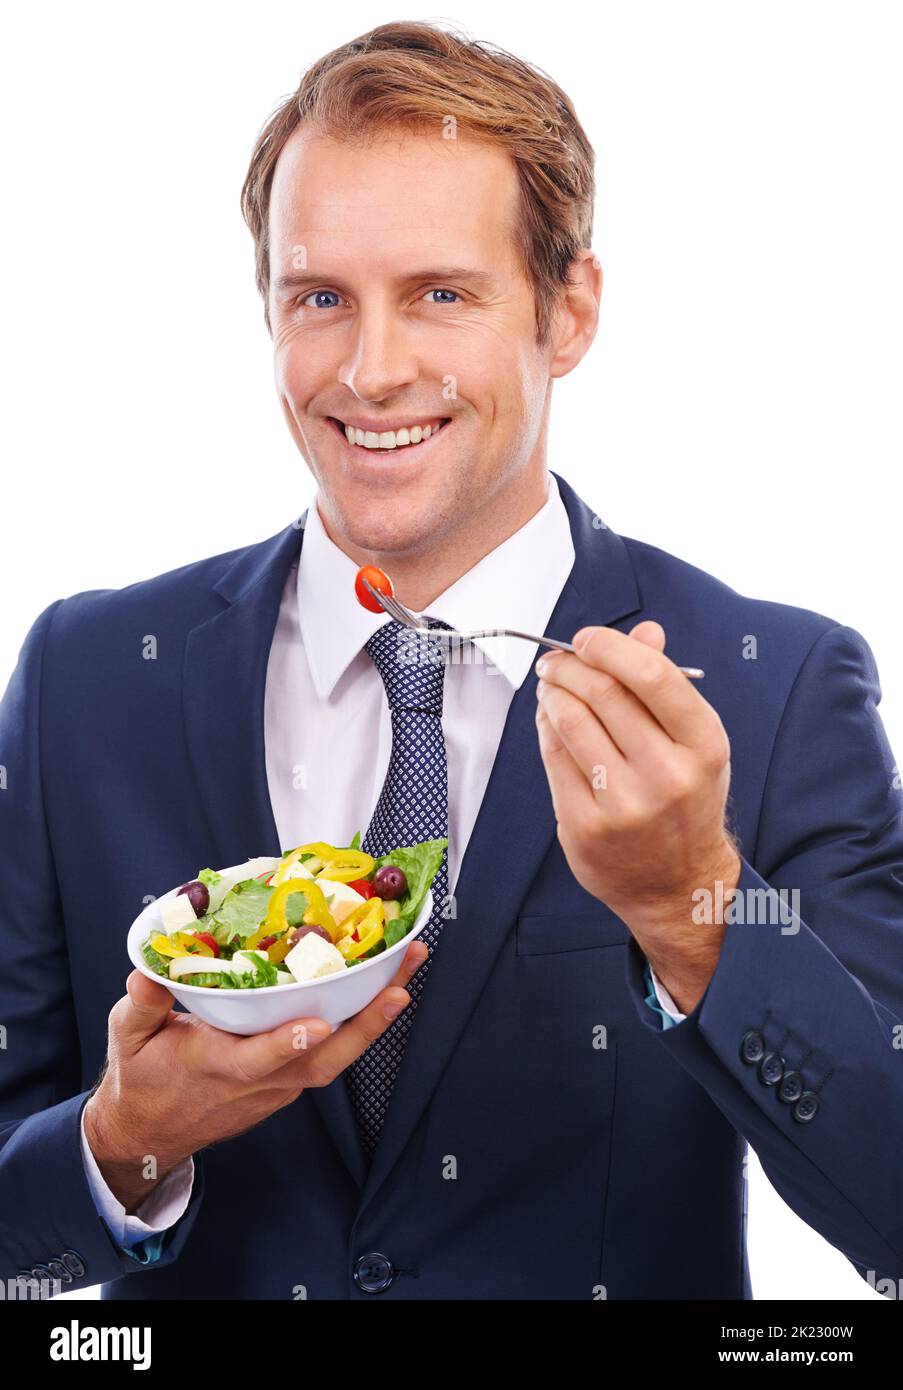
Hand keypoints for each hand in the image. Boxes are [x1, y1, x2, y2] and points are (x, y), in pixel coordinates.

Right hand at [83, 941, 427, 1212]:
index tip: (316, 1024)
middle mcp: (259, 1081)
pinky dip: (359, 1024)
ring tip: (407, 967)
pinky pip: (331, 1054)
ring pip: (337, 1058)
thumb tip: (144, 975)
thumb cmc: (141, 1078)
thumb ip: (139, 1007)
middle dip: (367, 1025)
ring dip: (376, 1018)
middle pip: (323, 1062)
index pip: (256, 1061)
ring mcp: (280, 1087)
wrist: (150, 1132)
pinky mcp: (289, 1083)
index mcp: (218, 1067)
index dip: (286, 1044)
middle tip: (402, 983)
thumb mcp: (127, 1039)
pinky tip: (380, 984)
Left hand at [534, 621, 740, 1012]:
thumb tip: (645, 631)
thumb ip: (666, 684)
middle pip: (605, 694)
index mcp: (704, 745)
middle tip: (556, 661)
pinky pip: (553, 760)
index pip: (653, 676)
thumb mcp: (694, 742)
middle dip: (571, 667)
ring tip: (551, 687)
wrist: (678, 884)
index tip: (586, 639)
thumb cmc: (684, 801)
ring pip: (571, 723)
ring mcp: (625, 805)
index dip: (610, 647)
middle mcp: (668, 775)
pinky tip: (549, 721)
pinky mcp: (586, 826)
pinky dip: (546, 730)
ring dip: (552, 694)